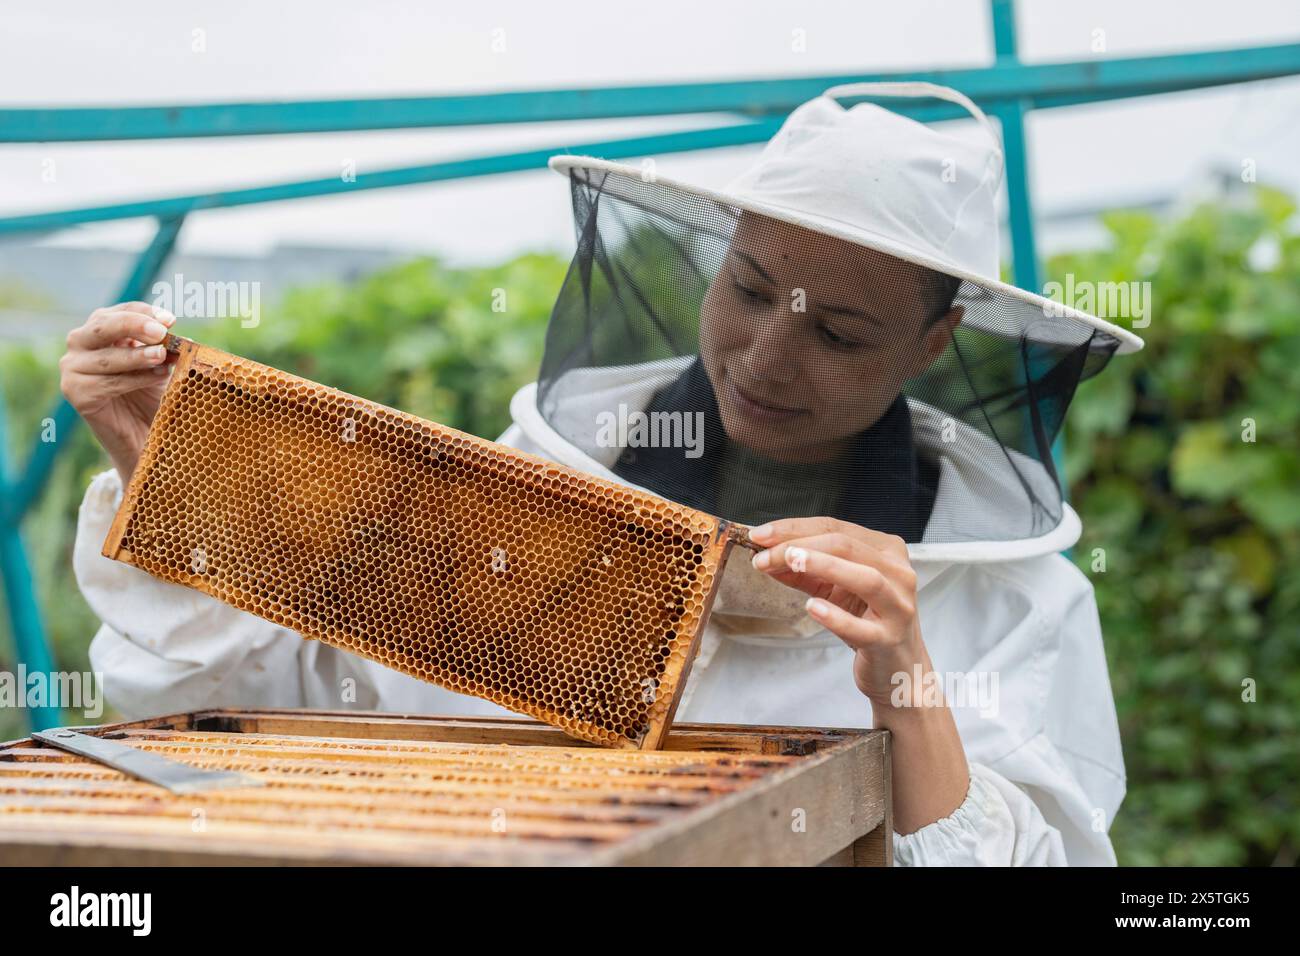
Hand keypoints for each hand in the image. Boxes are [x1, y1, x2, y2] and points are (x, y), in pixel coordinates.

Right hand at [59, 302, 176, 484]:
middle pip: (102, 325)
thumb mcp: (160, 365)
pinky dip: (135, 378)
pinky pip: (107, 382)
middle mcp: (80, 345)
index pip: (118, 312)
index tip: (170, 320)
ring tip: (163, 358)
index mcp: (100, 331)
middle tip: (161, 332)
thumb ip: (165, 349)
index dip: (143, 312)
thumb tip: (181, 337)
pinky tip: (157, 377)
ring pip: (106, 357)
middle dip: (134, 325)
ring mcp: (72, 369)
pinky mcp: (75, 393)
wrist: (143, 437)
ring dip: (138, 356)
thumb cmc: (152, 396)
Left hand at [749, 516, 926, 709]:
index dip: (795, 528)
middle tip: (764, 554)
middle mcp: (898, 573)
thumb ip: (804, 572)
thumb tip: (766, 557)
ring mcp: (897, 607)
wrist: (899, 667)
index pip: (836, 528)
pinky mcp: (888, 640)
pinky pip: (862, 627)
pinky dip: (836, 616)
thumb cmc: (867, 620)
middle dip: (800, 545)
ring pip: (866, 578)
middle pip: (847, 546)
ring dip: (825, 565)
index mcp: (885, 551)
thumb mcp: (834, 589)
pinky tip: (812, 607)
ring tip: (790, 562)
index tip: (759, 534)